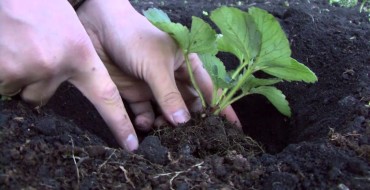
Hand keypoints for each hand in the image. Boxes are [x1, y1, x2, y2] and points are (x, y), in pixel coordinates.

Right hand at [0, 0, 137, 150]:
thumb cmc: (43, 5)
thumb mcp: (71, 30)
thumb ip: (74, 61)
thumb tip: (65, 88)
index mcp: (80, 55)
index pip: (106, 98)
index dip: (119, 123)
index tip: (130, 145)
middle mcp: (58, 65)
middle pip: (43, 96)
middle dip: (35, 82)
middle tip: (32, 52)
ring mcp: (30, 68)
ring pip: (23, 90)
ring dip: (19, 74)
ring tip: (20, 46)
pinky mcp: (5, 70)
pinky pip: (4, 85)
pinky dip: (3, 71)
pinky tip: (8, 48)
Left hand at [77, 0, 240, 130]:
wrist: (96, 28)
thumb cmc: (134, 36)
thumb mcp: (156, 65)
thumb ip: (170, 95)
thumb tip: (184, 123)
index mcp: (186, 64)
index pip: (209, 89)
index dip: (222, 107)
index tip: (232, 127)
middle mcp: (173, 77)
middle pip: (188, 105)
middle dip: (191, 122)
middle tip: (192, 140)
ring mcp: (154, 86)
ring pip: (167, 113)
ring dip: (168, 125)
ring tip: (166, 135)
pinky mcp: (134, 93)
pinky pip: (145, 114)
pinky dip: (146, 123)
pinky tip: (146, 126)